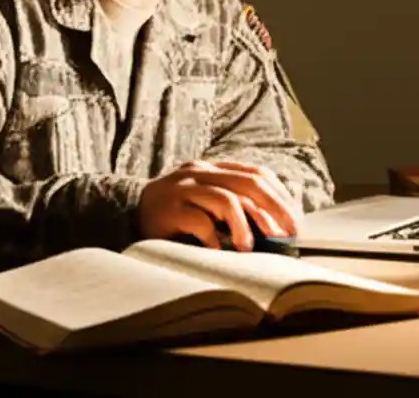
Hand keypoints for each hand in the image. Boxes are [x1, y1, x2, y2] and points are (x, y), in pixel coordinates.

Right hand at [138, 159, 299, 250]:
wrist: (125, 211)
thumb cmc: (175, 213)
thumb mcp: (206, 201)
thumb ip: (233, 202)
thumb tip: (275, 223)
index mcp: (213, 168)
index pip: (256, 174)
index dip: (279, 196)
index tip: (293, 221)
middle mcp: (200, 172)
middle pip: (248, 183)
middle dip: (272, 209)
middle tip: (285, 234)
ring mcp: (184, 189)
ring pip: (225, 199)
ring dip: (243, 225)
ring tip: (248, 247)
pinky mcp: (170, 208)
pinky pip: (199, 222)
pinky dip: (213, 239)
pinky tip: (217, 251)